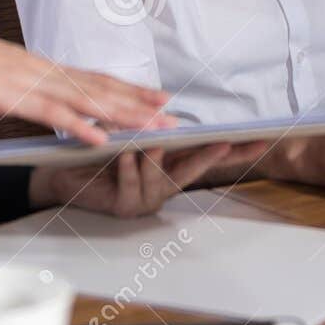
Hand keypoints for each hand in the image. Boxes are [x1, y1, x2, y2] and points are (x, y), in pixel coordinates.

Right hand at [0, 12, 172, 143]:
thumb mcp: (2, 78)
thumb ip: (27, 90)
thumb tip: (44, 101)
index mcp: (44, 68)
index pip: (97, 79)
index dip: (131, 89)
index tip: (159, 97)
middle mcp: (46, 72)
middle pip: (103, 88)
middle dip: (141, 103)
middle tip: (175, 114)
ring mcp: (31, 83)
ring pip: (88, 100)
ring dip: (124, 114)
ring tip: (154, 125)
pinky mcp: (12, 96)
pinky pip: (52, 114)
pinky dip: (79, 126)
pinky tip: (101, 137)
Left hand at [29, 142, 268, 216]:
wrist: (64, 174)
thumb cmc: (100, 153)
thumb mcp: (131, 136)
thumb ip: (151, 131)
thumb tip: (172, 117)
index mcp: (172, 166)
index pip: (209, 153)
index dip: (236, 148)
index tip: (261, 138)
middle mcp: (164, 185)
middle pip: (197, 170)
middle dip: (214, 158)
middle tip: (228, 144)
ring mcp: (146, 199)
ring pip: (158, 178)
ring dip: (154, 159)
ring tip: (154, 142)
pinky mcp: (124, 207)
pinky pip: (129, 187)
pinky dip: (128, 170)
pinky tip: (127, 156)